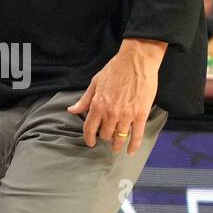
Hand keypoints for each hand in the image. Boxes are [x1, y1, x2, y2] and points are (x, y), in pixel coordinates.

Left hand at [66, 38, 165, 154]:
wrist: (137, 61)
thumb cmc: (115, 69)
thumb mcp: (95, 82)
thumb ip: (84, 100)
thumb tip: (71, 110)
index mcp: (98, 105)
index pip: (89, 128)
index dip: (88, 138)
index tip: (90, 143)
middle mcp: (110, 113)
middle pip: (104, 135)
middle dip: (104, 138)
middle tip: (106, 138)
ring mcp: (126, 115)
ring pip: (119, 138)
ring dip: (116, 145)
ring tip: (116, 148)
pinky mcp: (141, 115)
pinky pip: (136, 135)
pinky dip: (133, 146)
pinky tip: (130, 151)